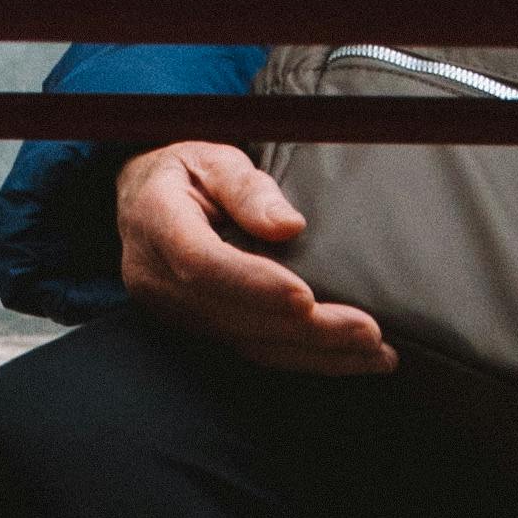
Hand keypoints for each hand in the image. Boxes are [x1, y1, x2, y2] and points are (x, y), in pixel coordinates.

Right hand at [116, 139, 396, 376]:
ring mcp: (178, 313)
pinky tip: (349, 359)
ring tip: (375, 354)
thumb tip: (289, 226)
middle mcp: (160, 281)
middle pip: (235, 316)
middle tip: (367, 332)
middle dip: (305, 330)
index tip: (305, 298)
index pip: (202, 265)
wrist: (142, 200)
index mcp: (156, 225)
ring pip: (249, 344)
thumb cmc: (184, 172)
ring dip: (316, 354)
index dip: (254, 285)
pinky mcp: (202, 329)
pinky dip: (304, 357)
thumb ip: (247, 188)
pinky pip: (254, 349)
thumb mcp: (212, 158)